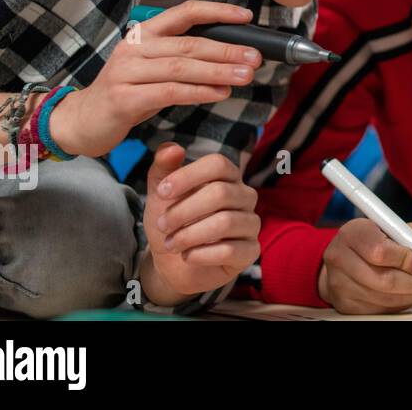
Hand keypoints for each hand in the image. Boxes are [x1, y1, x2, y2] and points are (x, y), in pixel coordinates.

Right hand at [49, 1, 261, 157]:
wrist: (82, 121)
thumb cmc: (128, 92)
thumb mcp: (153, 68)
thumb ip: (183, 58)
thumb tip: (232, 56)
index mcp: (144, 34)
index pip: (184, 12)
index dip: (217, 11)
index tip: (246, 16)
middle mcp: (134, 48)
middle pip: (189, 44)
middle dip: (227, 50)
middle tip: (255, 57)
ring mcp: (126, 72)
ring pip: (181, 68)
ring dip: (218, 71)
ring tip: (245, 76)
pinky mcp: (124, 98)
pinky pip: (169, 92)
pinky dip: (198, 92)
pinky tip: (219, 93)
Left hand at [140, 143, 260, 305]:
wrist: (173, 263)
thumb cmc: (173, 223)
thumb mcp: (160, 196)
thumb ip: (163, 170)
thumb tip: (171, 148)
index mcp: (227, 177)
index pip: (218, 164)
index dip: (188, 175)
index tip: (162, 192)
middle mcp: (245, 196)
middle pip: (220, 193)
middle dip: (184, 211)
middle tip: (162, 225)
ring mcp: (250, 224)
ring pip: (225, 223)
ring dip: (189, 235)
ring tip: (171, 244)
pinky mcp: (250, 251)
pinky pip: (230, 250)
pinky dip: (201, 254)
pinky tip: (187, 256)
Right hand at [317, 218, 411, 314]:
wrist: (347, 258)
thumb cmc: (376, 240)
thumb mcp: (398, 228)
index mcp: (353, 233)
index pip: (380, 252)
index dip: (406, 260)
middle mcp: (340, 257)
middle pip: (382, 280)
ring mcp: (339, 283)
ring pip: (382, 298)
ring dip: (410, 295)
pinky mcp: (344, 303)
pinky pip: (379, 309)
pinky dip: (399, 303)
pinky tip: (407, 294)